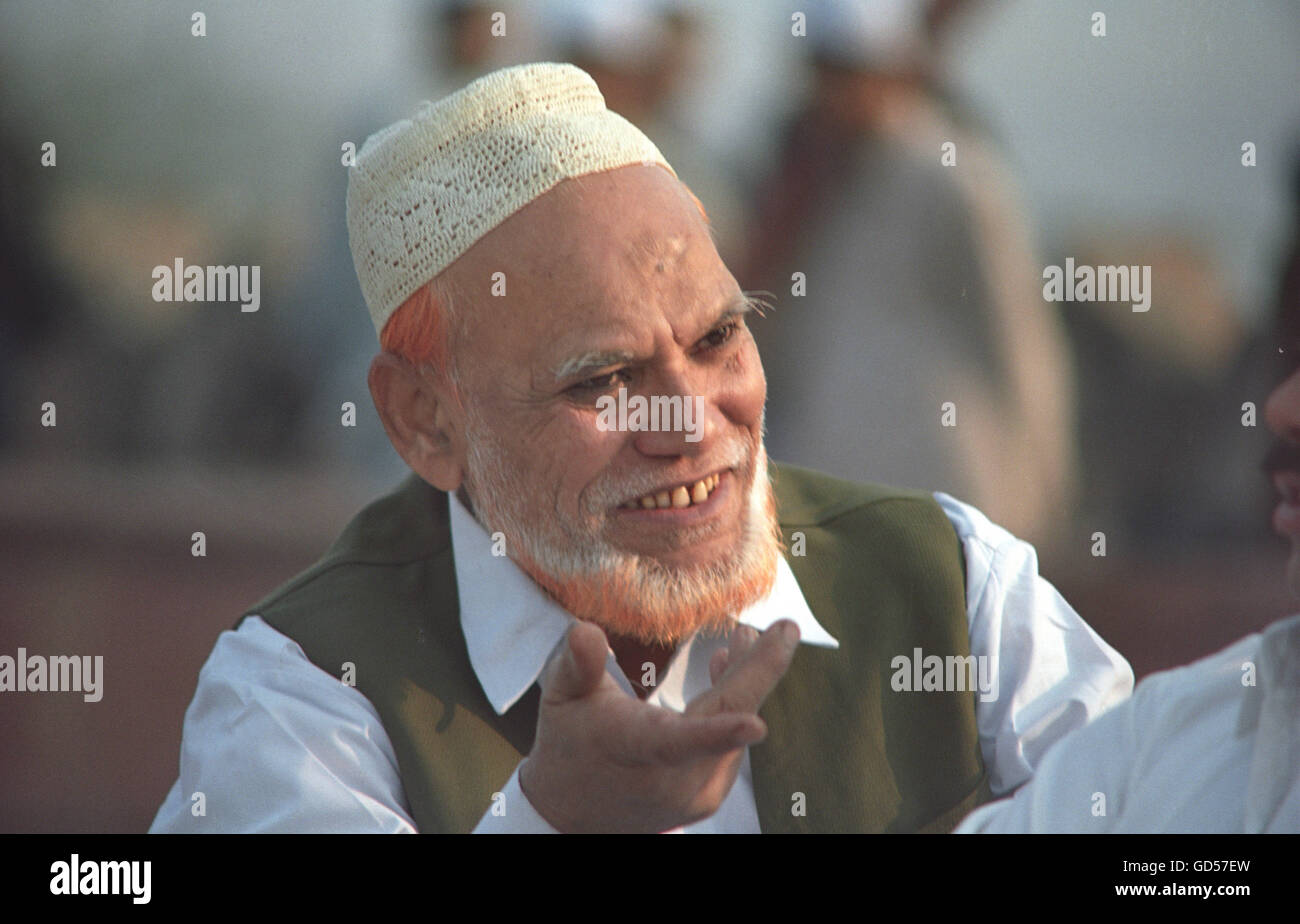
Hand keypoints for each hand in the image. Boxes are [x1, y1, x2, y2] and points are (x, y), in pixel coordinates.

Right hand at [518, 618, 799, 832]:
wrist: (571, 813)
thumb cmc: (569, 744)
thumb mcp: (564, 698)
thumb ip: (578, 664)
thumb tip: (584, 631)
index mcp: (639, 749)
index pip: (680, 742)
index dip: (720, 733)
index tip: (758, 725)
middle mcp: (673, 780)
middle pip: (729, 717)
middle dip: (761, 669)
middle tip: (786, 629)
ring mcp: (696, 794)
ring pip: (735, 727)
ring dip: (745, 682)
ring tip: (747, 637)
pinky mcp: (707, 798)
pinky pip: (731, 744)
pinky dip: (733, 708)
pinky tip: (724, 670)